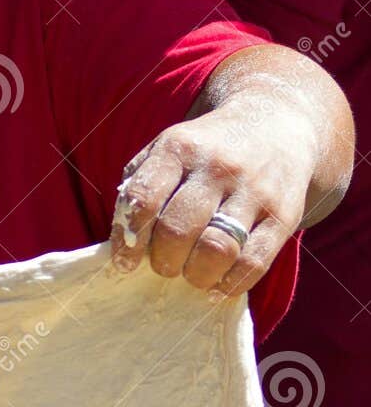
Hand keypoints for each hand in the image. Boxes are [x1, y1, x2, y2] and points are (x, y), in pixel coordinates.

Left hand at [109, 98, 316, 298]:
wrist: (275, 123)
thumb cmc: (207, 149)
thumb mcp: (169, 147)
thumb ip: (140, 184)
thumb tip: (122, 237)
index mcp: (180, 148)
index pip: (144, 200)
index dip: (129, 239)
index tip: (125, 262)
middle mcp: (218, 166)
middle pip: (178, 229)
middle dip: (163, 260)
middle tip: (165, 265)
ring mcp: (254, 190)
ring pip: (217, 249)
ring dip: (196, 274)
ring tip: (192, 273)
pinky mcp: (285, 213)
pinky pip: (255, 261)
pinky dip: (231, 283)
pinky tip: (219, 284)